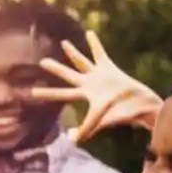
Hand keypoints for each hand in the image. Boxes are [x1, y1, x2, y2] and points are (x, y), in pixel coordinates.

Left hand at [31, 31, 162, 142]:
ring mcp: (99, 75)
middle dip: (55, 69)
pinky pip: (99, 53)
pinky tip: (88, 33)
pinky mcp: (108, 67)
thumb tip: (71, 139)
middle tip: (42, 62)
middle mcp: (89, 84)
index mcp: (85, 96)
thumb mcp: (98, 121)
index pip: (61, 94)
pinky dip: (94, 44)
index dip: (47, 93)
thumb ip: (84, 129)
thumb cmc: (120, 114)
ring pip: (82, 61)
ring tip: (63, 43)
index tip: (32, 92)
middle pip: (68, 75)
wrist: (140, 105)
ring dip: (72, 53)